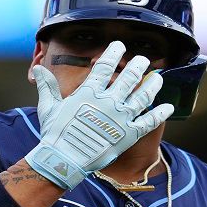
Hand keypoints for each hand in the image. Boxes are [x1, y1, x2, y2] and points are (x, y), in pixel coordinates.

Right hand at [25, 41, 173, 189]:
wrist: (64, 160)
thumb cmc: (55, 135)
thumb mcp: (49, 107)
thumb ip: (47, 86)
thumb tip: (38, 70)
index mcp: (89, 92)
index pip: (105, 66)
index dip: (114, 53)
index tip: (120, 46)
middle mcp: (108, 101)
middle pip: (129, 77)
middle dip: (138, 65)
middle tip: (142, 60)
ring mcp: (121, 118)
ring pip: (143, 96)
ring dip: (152, 85)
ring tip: (158, 78)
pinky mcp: (129, 135)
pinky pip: (149, 122)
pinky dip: (160, 114)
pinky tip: (168, 107)